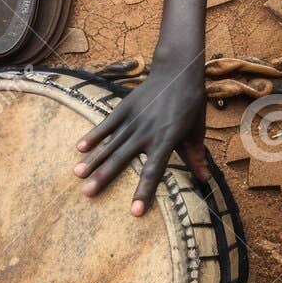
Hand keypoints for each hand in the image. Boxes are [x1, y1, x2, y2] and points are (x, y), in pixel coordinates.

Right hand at [74, 46, 213, 215]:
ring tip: (77, 175)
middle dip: (104, 177)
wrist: (178, 71)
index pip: (153, 171)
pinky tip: (79, 147)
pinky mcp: (125, 107)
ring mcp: (134, 119)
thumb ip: (195, 156)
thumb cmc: (190, 104)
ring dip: (93, 159)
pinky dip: (93, 134)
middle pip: (122, 158)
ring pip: (111, 143)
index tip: (134, 212)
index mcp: (167, 140)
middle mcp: (147, 132)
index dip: (144, 192)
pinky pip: (107, 123)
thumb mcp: (196, 131)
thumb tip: (204, 180)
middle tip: (86, 194)